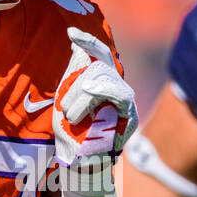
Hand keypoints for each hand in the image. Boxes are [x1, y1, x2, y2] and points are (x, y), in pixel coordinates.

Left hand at [52, 26, 136, 167]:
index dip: (89, 42)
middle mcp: (116, 86)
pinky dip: (98, 95)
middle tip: (66, 110)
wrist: (81, 162)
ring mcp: (124, 98)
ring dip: (82, 97)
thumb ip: (74, 73)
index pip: (100, 54)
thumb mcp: (67, 99)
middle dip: (76, 86)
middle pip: (98, 67)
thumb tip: (76, 45)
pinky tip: (87, 102)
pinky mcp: (130, 112)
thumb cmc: (73, 132)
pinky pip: (116, 93)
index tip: (71, 34)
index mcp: (102, 81)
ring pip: (102, 79)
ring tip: (72, 116)